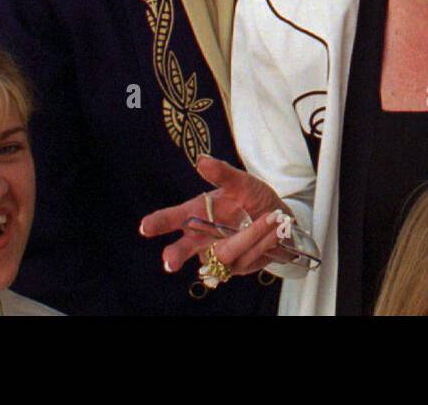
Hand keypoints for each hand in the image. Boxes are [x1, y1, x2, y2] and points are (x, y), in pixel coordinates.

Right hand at [139, 156, 287, 276]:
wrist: (281, 219)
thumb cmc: (254, 199)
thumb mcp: (243, 183)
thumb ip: (223, 174)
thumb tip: (202, 160)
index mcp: (199, 213)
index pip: (174, 218)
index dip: (159, 222)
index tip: (145, 227)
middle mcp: (204, 237)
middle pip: (185, 249)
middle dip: (177, 254)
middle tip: (169, 262)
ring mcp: (219, 254)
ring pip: (226, 252)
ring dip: (250, 235)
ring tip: (271, 217)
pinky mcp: (237, 267)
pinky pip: (247, 258)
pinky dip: (263, 241)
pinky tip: (275, 230)